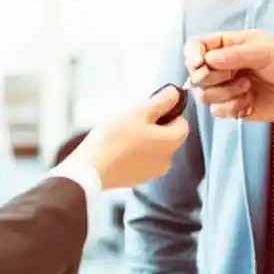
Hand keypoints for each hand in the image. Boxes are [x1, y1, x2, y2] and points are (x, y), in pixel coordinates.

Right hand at [68, 86, 189, 189]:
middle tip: (133, 120)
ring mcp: (151, 173)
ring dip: (144, 139)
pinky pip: (142, 160)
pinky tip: (117, 147)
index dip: (169, 113)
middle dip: (154, 126)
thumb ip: (161, 101)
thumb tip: (175, 94)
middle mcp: (166, 161)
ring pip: (154, 148)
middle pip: (168, 137)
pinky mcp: (136, 179)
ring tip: (122, 134)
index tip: (151, 108)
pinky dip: (134, 152)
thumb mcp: (139, 111)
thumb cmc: (114, 138)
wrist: (91, 168)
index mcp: (170, 143)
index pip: (182, 124)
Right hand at [183, 30, 273, 121]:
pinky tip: (250, 102)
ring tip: (248, 87)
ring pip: (205, 96)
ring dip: (225, 93)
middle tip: (234, 75)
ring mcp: (228, 87)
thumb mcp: (264, 50)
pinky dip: (232, 108)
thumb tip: (208, 60)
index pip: (197, 46)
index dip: (192, 56)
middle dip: (212, 78)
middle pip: (196, 75)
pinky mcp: (236, 107)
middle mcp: (224, 66)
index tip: (199, 65)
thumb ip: (235, 55)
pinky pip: (218, 112)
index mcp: (228, 45)